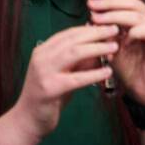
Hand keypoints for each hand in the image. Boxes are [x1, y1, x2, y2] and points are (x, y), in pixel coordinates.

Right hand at [10, 24, 118, 139]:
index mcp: (43, 50)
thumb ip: (81, 59)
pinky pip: (76, 78)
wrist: (28, 119)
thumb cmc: (51, 94)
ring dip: (97, 48)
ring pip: (74, 53)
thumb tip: (103, 42)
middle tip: (116, 30)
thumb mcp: (66, 72)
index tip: (109, 25)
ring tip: (115, 48)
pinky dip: (94, 74)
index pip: (70, 33)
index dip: (91, 28)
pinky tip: (108, 72)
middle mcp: (41, 57)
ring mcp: (43, 72)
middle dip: (96, 33)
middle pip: (73, 39)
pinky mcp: (49, 89)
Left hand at [86, 0, 144, 105]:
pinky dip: (135, 31)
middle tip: (92, 4)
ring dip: (116, 16)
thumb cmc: (130, 69)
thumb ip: (105, 34)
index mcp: (138, 21)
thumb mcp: (112, 49)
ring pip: (139, 15)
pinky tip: (123, 37)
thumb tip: (91, 19)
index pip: (124, 1)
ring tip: (98, 19)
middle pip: (132, 3)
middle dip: (110, 2)